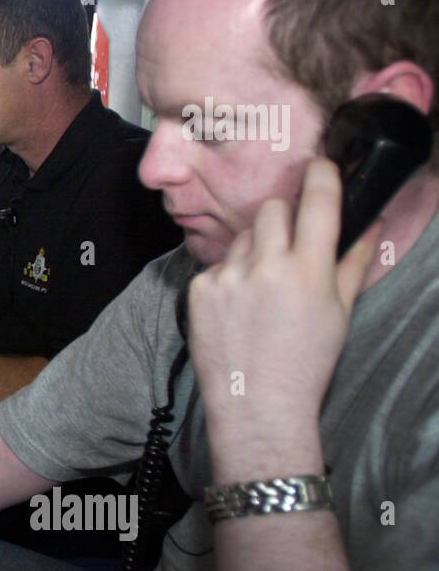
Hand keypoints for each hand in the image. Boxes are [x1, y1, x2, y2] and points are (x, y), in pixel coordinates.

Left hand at [187, 159, 378, 478]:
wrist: (258, 405)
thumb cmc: (306, 363)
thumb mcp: (340, 313)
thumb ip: (353, 263)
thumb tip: (371, 225)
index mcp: (309, 269)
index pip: (317, 201)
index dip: (320, 175)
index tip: (319, 165)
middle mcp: (266, 266)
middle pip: (272, 209)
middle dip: (283, 217)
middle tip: (290, 244)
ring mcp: (228, 276)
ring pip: (243, 237)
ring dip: (255, 249)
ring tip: (263, 288)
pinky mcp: (199, 289)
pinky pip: (218, 265)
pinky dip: (229, 277)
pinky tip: (238, 308)